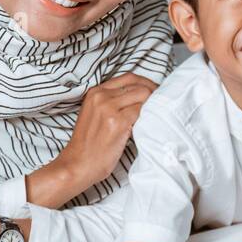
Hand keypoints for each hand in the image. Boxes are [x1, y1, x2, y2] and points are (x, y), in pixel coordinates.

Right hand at [30, 72, 156, 207]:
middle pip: (138, 85)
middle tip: (163, 102)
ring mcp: (109, 108)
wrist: (78, 164)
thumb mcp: (95, 114)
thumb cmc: (89, 144)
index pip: (129, 77)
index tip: (156, 91)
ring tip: (158, 114)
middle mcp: (101, 96)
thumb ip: (112, 102)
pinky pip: (142, 112)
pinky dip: (150, 116)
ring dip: (153, 104)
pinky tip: (151, 123)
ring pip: (143, 96)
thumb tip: (141, 97)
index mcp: (96, 92)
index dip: (146, 83)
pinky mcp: (118, 122)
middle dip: (154, 92)